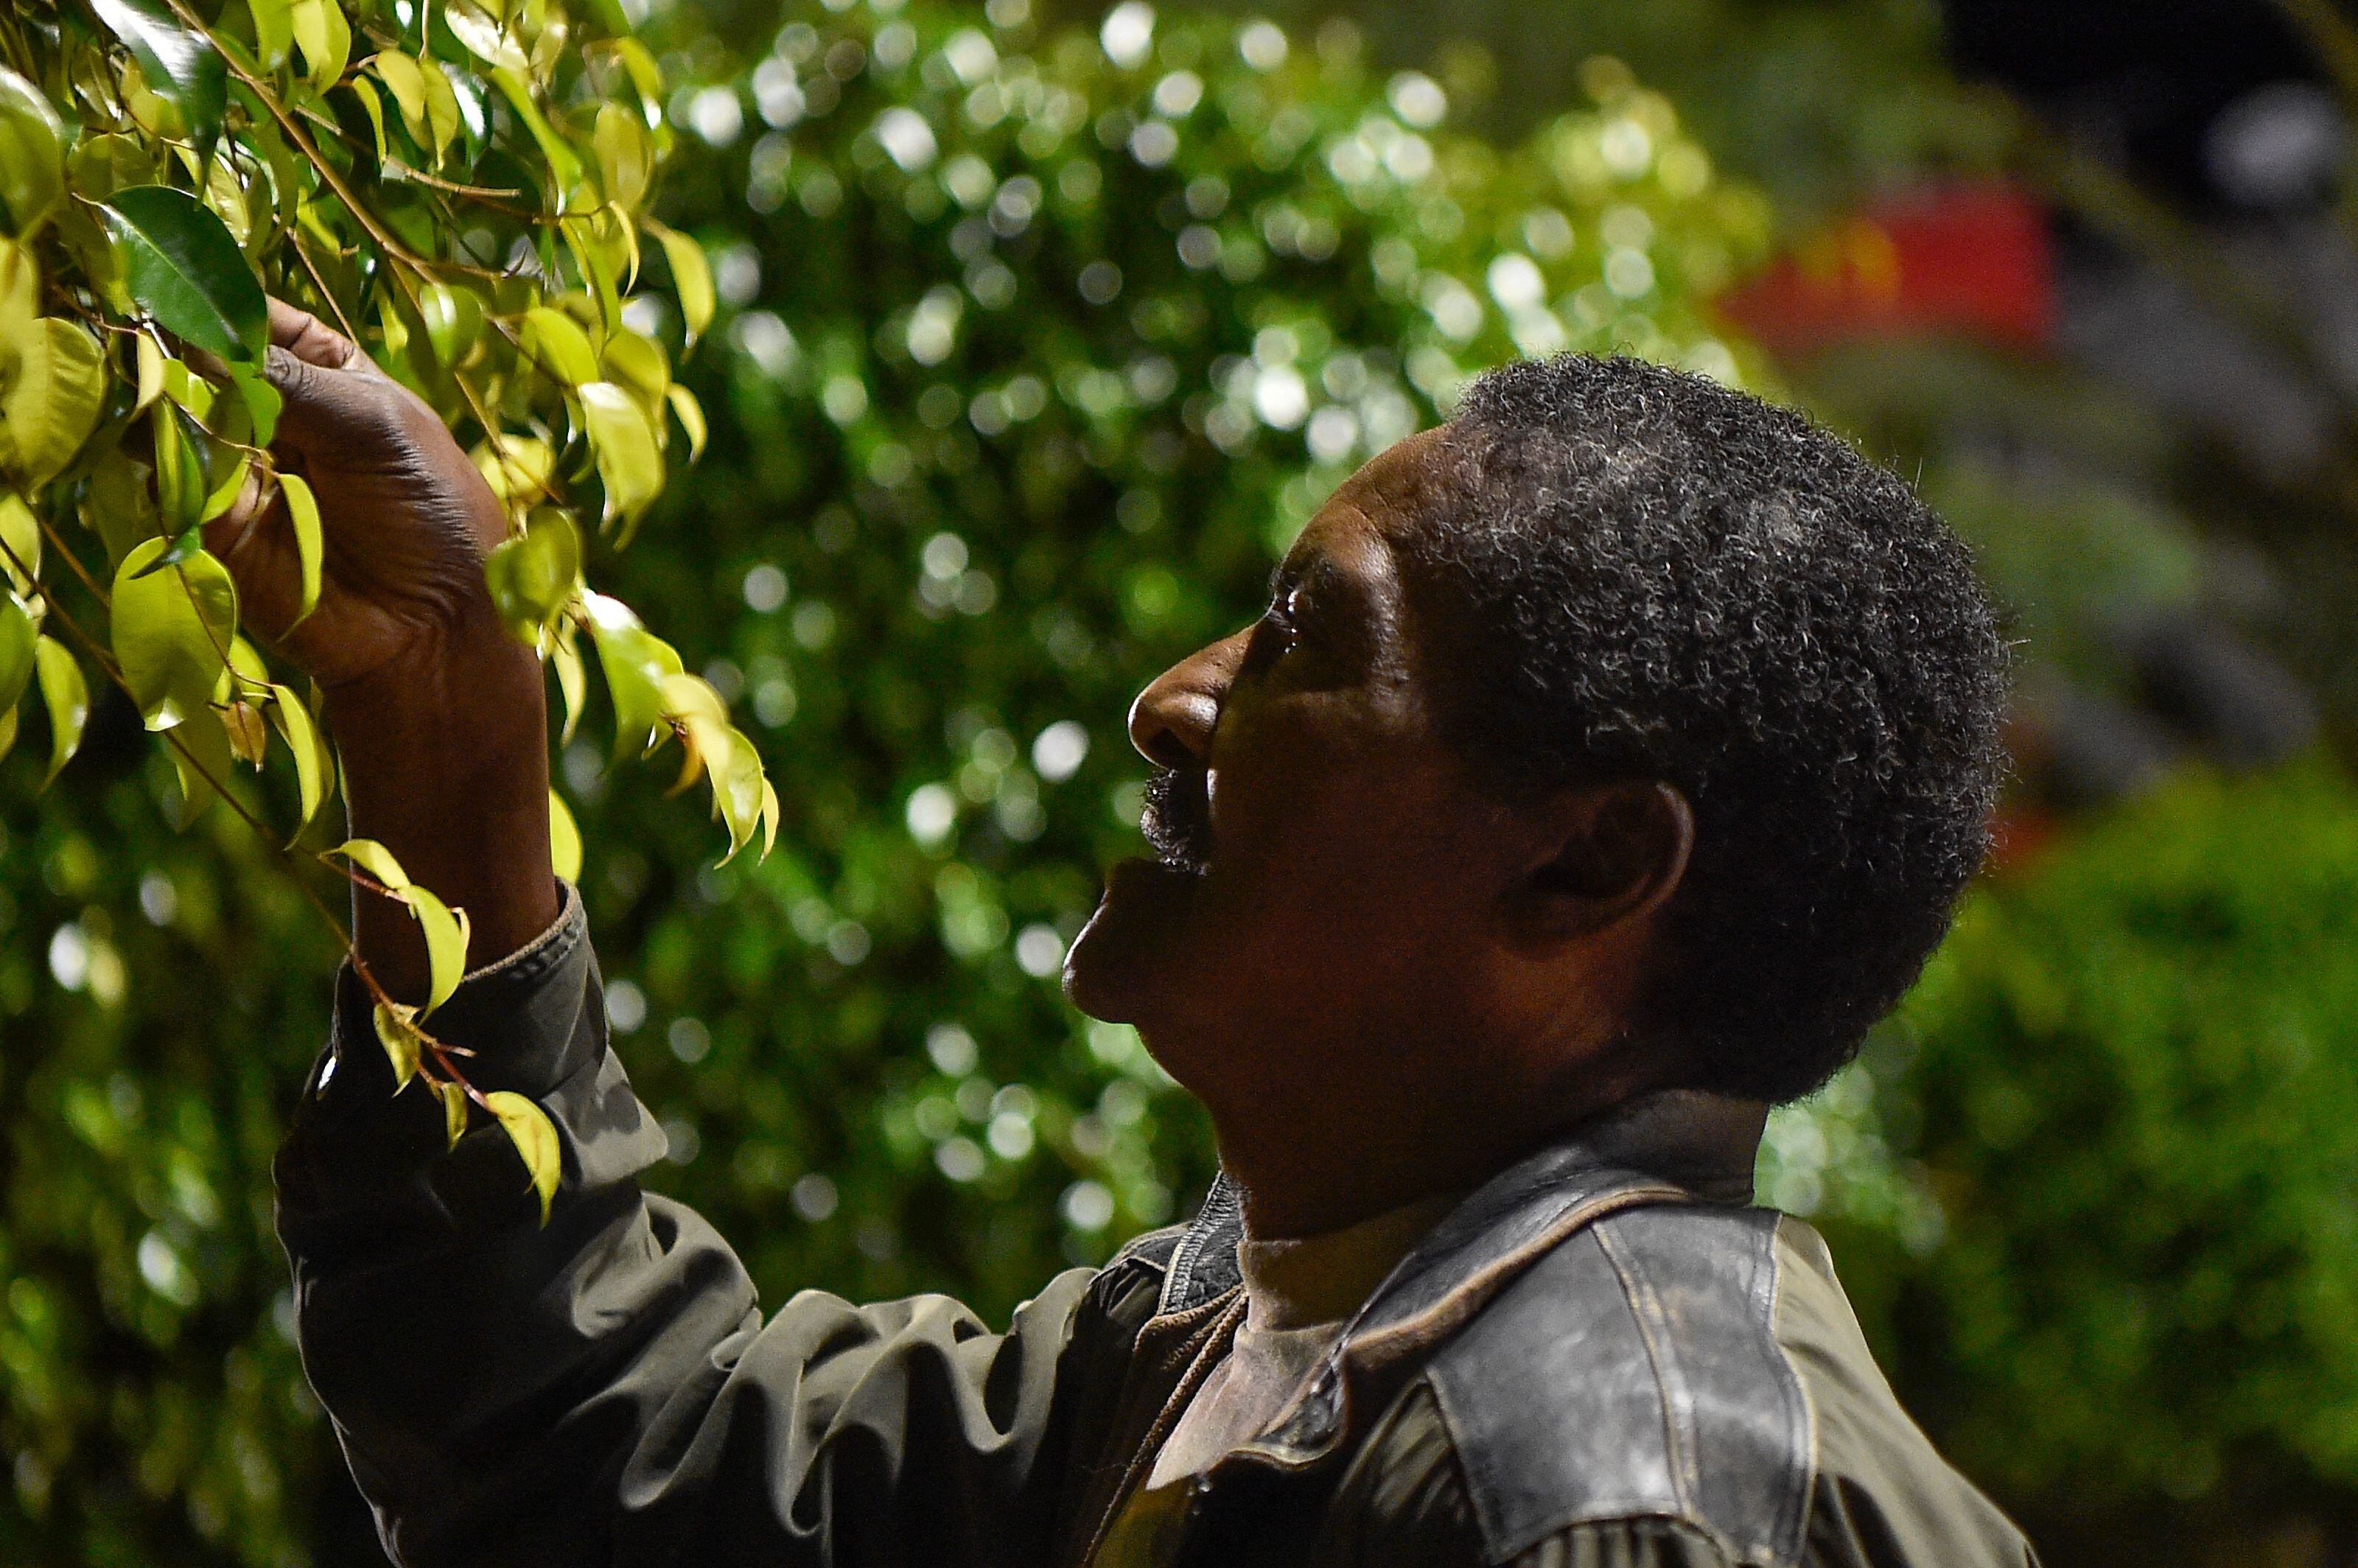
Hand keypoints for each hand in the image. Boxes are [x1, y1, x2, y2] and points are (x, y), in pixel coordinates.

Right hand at [209, 300, 557, 993]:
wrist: (431, 628)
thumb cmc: (431, 518)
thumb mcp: (375, 427)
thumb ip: (289, 378)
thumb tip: (202, 331)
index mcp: (334, 382)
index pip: (263, 323)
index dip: (227, 304)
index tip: (190, 287)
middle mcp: (281, 420)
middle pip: (211, 365)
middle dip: (188, 350)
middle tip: (167, 334)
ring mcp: (244, 471)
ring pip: (181, 415)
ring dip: (171, 398)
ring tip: (175, 385)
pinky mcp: (216, 524)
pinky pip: (173, 475)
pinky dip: (167, 454)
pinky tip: (173, 437)